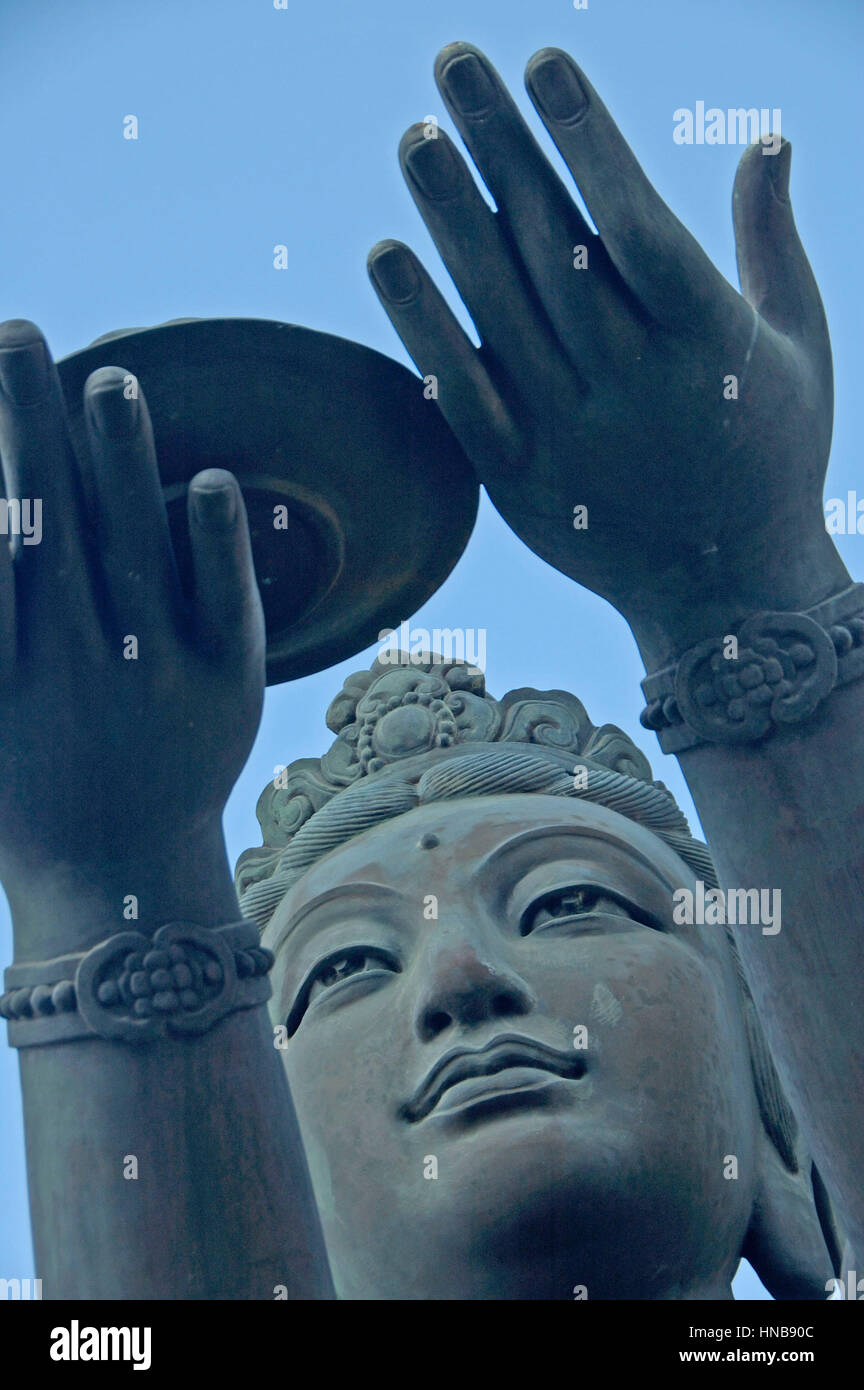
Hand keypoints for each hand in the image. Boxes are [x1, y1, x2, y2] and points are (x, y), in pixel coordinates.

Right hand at [0, 321, 264, 951]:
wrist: (120, 883)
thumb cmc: (31, 798)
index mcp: (5, 672)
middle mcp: (74, 663)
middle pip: (51, 521)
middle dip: (31, 423)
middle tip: (21, 335)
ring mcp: (156, 675)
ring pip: (134, 548)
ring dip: (121, 459)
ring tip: (112, 377)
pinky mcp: (228, 688)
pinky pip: (225, 606)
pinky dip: (219, 544)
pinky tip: (212, 476)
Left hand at [367, 43, 848, 667]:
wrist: (725, 590)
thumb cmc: (772, 455)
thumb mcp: (801, 347)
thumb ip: (773, 243)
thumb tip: (766, 139)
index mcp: (712, 346)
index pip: (637, 225)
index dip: (587, 141)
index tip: (544, 64)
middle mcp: (637, 387)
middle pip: (553, 250)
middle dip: (502, 148)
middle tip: (453, 62)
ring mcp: (572, 437)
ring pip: (499, 311)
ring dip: (450, 217)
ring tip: (418, 137)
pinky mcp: (520, 480)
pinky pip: (459, 394)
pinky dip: (421, 326)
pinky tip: (385, 254)